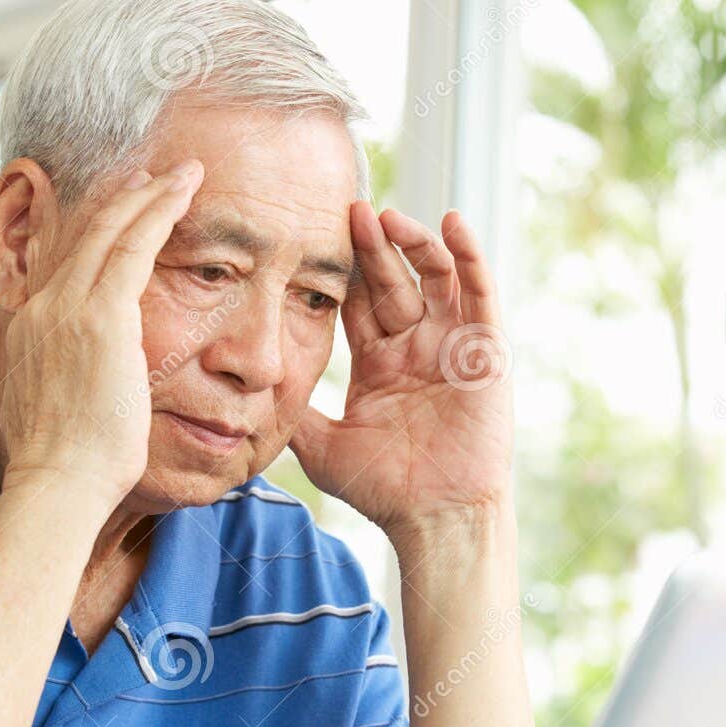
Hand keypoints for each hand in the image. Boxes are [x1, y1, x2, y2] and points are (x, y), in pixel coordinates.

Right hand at [0, 160, 203, 505]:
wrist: (58, 483)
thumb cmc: (68, 466)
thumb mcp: (60, 409)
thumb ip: (73, 380)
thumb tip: (85, 386)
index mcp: (35, 327)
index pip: (69, 260)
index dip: (99, 228)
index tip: (124, 208)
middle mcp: (46, 307)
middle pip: (86, 233)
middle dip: (124, 198)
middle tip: (154, 172)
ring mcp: (70, 308)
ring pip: (112, 229)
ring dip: (149, 194)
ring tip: (180, 172)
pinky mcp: (102, 317)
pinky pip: (135, 246)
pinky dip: (159, 211)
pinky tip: (184, 190)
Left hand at [289, 203, 513, 543]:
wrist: (436, 519)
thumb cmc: (385, 490)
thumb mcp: (321, 446)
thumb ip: (290, 414)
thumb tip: (238, 395)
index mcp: (380, 361)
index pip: (358, 300)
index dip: (342, 267)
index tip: (315, 231)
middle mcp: (416, 345)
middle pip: (393, 280)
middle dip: (373, 245)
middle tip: (351, 208)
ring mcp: (452, 344)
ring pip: (435, 276)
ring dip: (415, 243)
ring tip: (388, 216)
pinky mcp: (486, 351)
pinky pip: (480, 294)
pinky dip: (470, 256)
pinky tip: (452, 222)